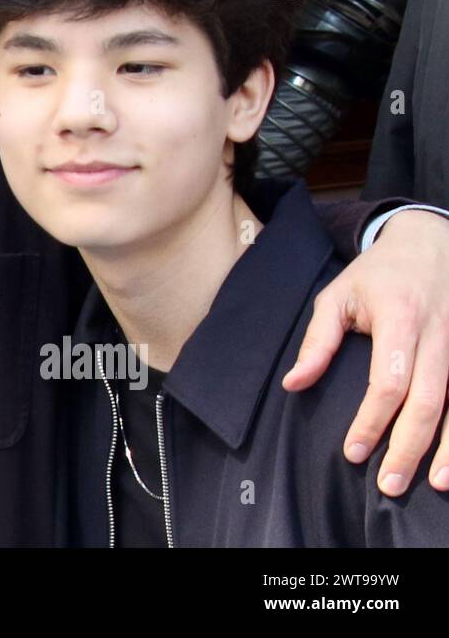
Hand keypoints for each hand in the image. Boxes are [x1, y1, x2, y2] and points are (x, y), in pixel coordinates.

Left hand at [283, 209, 448, 495]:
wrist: (428, 242)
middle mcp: (438, 334)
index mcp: (400, 318)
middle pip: (429, 401)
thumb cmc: (376, 275)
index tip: (354, 452)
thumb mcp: (336, 296)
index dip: (372, 421)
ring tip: (434, 485)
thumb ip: (317, 343)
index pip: (389, 382)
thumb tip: (293, 385)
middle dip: (410, 447)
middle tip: (388, 484)